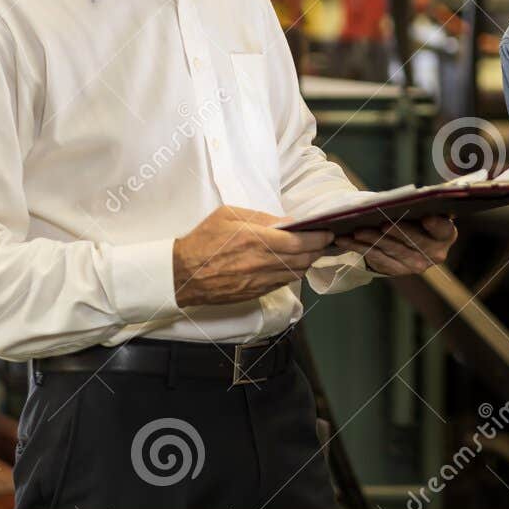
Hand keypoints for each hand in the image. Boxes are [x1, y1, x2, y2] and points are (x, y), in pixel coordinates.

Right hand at [172, 206, 333, 307]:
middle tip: (324, 241)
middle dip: (318, 249)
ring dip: (308, 262)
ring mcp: (259, 281)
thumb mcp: (228, 215)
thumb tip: (289, 222)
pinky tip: (292, 265)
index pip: (299, 242)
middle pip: (303, 259)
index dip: (318, 238)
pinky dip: (293, 273)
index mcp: (255, 240)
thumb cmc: (203, 240)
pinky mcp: (255, 293)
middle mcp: (260, 263)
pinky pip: (283, 284)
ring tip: (311, 251)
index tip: (327, 231)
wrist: (181, 274)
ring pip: (296, 274)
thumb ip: (261, 218)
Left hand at [343, 215, 457, 275]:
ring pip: (392, 250)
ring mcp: (417, 264)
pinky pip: (376, 258)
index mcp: (446, 234)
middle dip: (398, 232)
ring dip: (372, 240)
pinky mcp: (397, 270)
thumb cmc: (418, 217)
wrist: (411, 239)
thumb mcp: (423, 210)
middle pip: (414, 241)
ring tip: (357, 231)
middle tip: (383, 224)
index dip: (436, 224)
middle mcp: (435, 253)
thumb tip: (406, 198)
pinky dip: (358, 248)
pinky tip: (345, 239)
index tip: (426, 217)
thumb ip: (421, 205)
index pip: (443, 229)